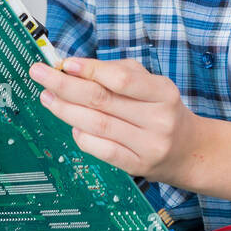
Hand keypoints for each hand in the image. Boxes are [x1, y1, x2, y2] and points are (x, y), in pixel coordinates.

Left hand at [28, 56, 201, 184]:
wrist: (190, 150)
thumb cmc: (162, 110)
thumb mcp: (151, 84)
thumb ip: (117, 72)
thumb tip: (75, 67)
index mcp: (163, 92)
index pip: (121, 79)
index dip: (90, 70)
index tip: (65, 63)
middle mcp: (158, 119)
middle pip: (102, 100)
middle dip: (65, 86)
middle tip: (40, 74)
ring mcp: (149, 146)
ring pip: (98, 125)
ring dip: (66, 110)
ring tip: (46, 97)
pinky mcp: (138, 166)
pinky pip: (103, 151)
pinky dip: (83, 137)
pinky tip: (71, 126)